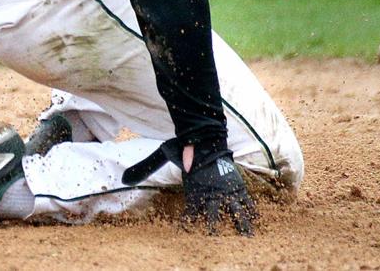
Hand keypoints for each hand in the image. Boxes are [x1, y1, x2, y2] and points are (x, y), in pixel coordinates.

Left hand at [122, 138, 256, 235]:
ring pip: (234, 211)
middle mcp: (210, 191)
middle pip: (213, 217)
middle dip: (213, 230)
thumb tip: (122, 178)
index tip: (184, 233)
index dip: (187, 225)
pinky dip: (251, 210)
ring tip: (246, 239)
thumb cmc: (183, 148)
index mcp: (193, 189)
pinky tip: (256, 221)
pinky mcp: (238, 184)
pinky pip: (247, 200)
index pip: (189, 214)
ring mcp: (226, 188)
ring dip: (239, 225)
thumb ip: (145, 168)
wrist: (205, 134)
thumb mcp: (162, 156)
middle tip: (215, 244)